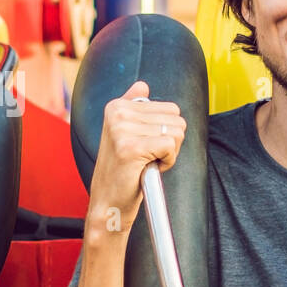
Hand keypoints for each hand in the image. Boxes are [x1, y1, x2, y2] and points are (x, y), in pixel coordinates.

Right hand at [85, 80, 185, 236]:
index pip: (171, 108)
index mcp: (117, 105)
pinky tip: (148, 168)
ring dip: (169, 153)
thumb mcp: (125, 133)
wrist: (109, 201)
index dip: (166, 131)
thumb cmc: (123, 170)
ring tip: (146, 162)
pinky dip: (167, 161)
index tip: (146, 145)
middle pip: (177, 119)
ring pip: (177, 133)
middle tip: (147, 156)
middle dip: (170, 142)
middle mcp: (118, 112)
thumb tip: (142, 85)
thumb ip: (134, 106)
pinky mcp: (130, 147)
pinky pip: (171, 146)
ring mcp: (122, 129)